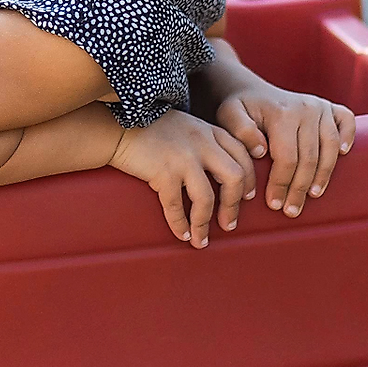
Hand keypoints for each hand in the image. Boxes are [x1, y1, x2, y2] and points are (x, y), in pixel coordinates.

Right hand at [109, 110, 255, 248]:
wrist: (117, 126)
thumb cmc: (149, 128)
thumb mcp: (185, 126)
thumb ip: (204, 141)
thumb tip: (219, 170)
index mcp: (209, 131)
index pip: (242, 156)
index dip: (250, 179)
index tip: (248, 197)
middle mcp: (202, 143)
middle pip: (234, 177)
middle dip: (234, 205)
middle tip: (229, 224)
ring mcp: (183, 158)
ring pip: (207, 198)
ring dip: (205, 223)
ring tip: (202, 240)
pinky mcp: (163, 172)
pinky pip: (177, 206)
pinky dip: (180, 224)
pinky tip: (182, 234)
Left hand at [214, 80, 355, 218]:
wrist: (249, 90)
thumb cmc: (238, 109)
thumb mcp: (228, 115)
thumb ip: (240, 131)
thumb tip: (261, 150)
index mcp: (281, 113)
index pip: (287, 158)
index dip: (282, 184)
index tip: (274, 204)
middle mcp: (305, 108)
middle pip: (310, 157)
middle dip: (300, 188)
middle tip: (292, 211)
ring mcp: (320, 106)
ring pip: (330, 147)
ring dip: (324, 174)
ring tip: (313, 195)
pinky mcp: (329, 106)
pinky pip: (346, 120)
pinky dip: (348, 137)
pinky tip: (343, 155)